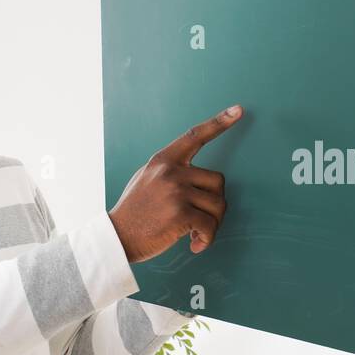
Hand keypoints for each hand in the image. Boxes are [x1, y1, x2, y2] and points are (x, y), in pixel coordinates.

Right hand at [109, 104, 241, 261]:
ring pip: (218, 204)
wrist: (116, 239)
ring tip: (197, 233)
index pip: (195, 136)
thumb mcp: (145, 180)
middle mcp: (171, 172)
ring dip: (213, 223)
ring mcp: (176, 192)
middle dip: (214, 203)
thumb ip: (168, 172)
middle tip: (202, 219)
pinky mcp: (180, 214)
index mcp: (162, 161)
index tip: (237, 110)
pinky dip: (207, 238)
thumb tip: (194, 176)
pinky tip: (195, 244)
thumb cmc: (132, 213)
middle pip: (217, 181)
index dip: (219, 123)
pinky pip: (209, 225)